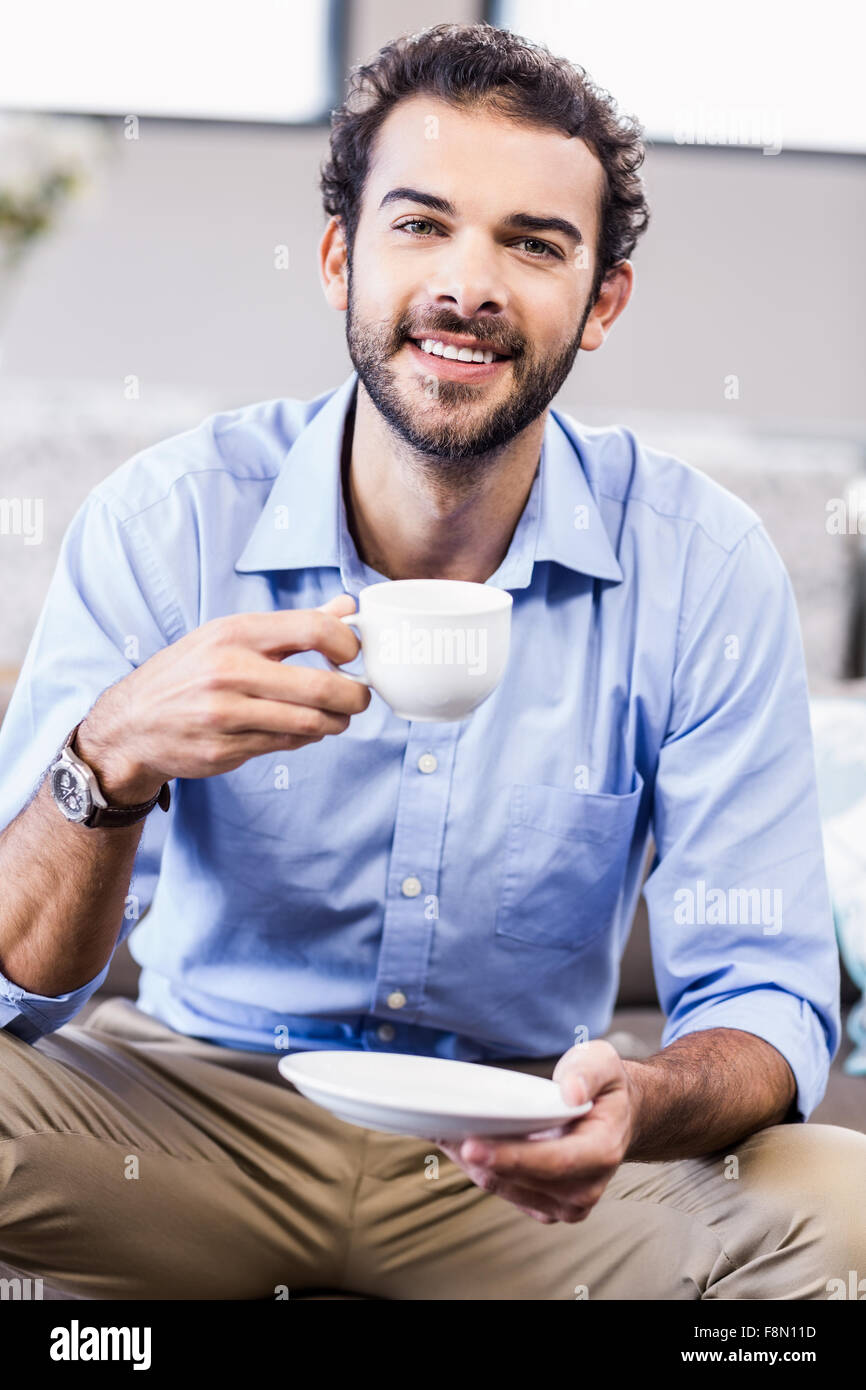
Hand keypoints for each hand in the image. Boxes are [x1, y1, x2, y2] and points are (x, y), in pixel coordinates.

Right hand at [75, 594, 370, 802]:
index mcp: (235, 632)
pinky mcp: (224, 750)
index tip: (353, 656)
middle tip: (361, 697)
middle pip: (320, 686)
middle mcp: (229, 671)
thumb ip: (294, 624)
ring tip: (338, 717)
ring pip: (309, 723)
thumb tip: (348, 607)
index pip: (313, 629)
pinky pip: (285, 744)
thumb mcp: (231, 635)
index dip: (348, 644)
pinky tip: (304, 729)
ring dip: (335, 722)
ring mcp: (225, 714)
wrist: (132, 723)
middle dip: (354, 696)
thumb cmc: (190, 672)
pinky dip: (306, 737)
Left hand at [435, 1041, 636, 1223]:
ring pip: (504, 1187)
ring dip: (472, 1164)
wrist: (617, 1117)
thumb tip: (571, 1092)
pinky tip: (461, 1146)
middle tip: (442, 1130)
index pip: (553, 1161)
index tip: (472, 1146)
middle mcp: (585, 1187)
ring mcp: (566, 1203)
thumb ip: (588, 1072)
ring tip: (445, 1133)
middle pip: (520, 1178)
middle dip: (478, 1158)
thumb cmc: (604, 1088)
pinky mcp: (547, 1206)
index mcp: (602, 1152)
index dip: (510, 1156)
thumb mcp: (602, 1062)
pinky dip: (481, 1169)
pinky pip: (505, 1191)